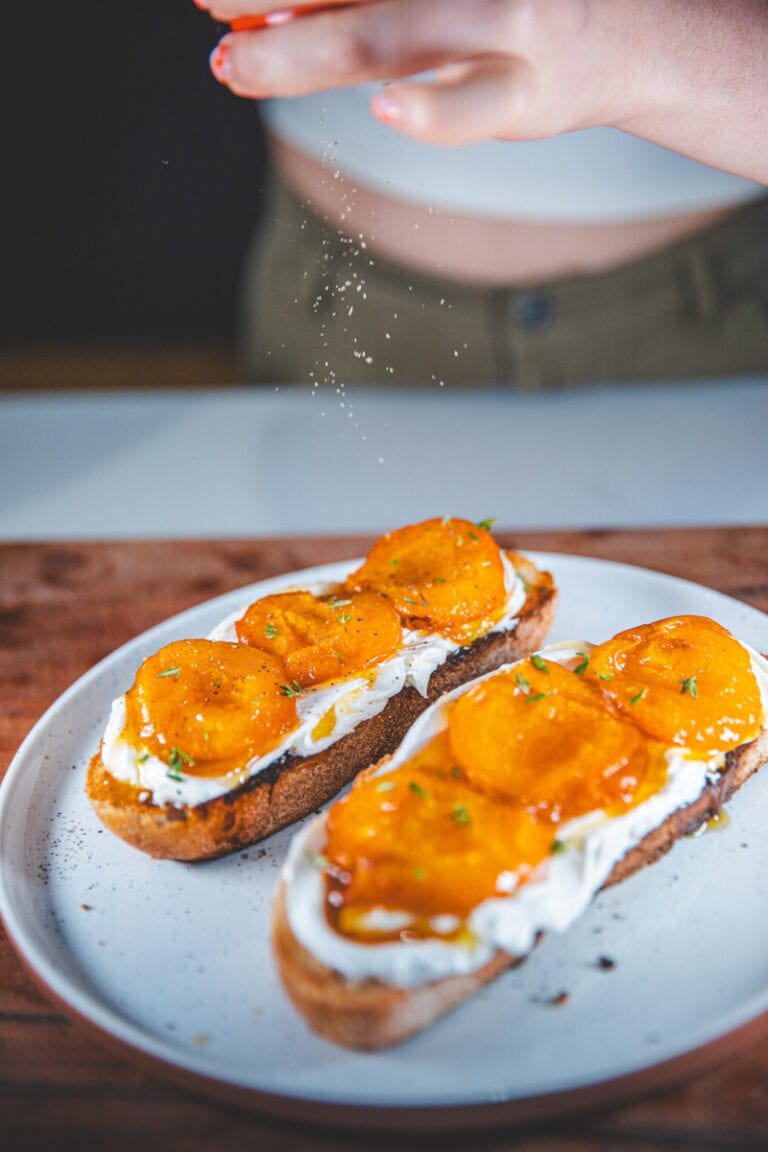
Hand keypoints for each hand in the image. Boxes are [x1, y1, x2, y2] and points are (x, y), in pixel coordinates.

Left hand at [198, 0, 624, 144]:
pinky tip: (390, 111)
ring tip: (235, 65)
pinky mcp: (534, 94)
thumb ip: (359, 2)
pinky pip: (477, 107)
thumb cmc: (514, 8)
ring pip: (393, 34)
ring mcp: (507, 23)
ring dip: (303, 55)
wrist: (635, 39)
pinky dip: (433, 111)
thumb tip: (260, 19)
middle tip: (206, 10)